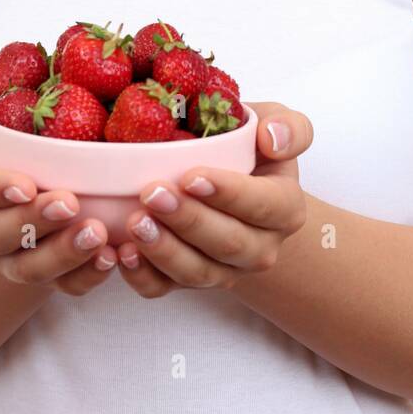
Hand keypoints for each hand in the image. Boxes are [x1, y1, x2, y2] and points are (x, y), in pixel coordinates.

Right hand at [0, 92, 118, 294]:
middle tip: (70, 203)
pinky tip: (111, 258)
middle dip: (32, 223)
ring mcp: (5, 260)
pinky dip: (87, 276)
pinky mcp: (41, 278)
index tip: (26, 184)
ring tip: (98, 234)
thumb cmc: (9, 138)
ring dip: (62, 254)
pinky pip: (62, 286)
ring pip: (27, 269)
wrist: (32, 176)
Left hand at [115, 103, 311, 297]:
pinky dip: (142, 276)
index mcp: (285, 208)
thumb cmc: (251, 147)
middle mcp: (260, 247)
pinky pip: (165, 289)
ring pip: (198, 272)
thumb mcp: (275, 124)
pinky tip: (123, 253)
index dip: (228, 193)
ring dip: (164, 250)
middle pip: (228, 242)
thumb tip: (272, 140)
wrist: (233, 185)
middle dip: (188, 220)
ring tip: (135, 223)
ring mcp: (225, 270)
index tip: (191, 176)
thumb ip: (289, 127)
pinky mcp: (189, 282)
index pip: (262, 205)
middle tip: (152, 193)